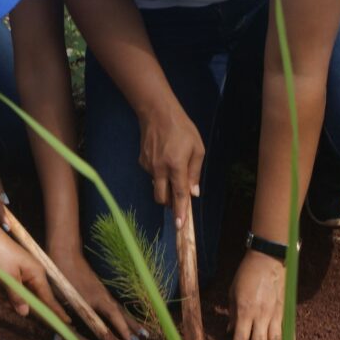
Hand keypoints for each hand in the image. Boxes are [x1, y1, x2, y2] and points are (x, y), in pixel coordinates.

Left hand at [0, 234, 68, 322]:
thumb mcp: (8, 277)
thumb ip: (17, 296)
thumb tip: (26, 313)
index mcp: (37, 275)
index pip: (49, 298)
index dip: (56, 311)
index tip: (67, 323)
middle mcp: (32, 276)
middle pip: (28, 300)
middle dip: (11, 301)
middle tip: (0, 297)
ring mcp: (21, 276)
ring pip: (14, 296)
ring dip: (0, 293)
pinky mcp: (10, 275)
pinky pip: (6, 289)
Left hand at [51, 242, 144, 339]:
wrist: (66, 253)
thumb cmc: (62, 277)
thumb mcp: (59, 299)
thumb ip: (62, 320)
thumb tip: (57, 339)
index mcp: (93, 300)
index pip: (112, 316)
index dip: (121, 329)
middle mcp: (102, 297)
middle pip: (121, 314)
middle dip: (132, 326)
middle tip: (145, 338)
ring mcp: (103, 292)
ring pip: (120, 309)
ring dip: (131, 321)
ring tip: (143, 332)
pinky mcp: (100, 289)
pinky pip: (115, 304)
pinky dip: (123, 314)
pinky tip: (126, 318)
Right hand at [137, 103, 203, 229]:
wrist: (157, 113)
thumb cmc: (182, 129)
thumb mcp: (197, 148)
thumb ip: (195, 172)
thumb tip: (193, 193)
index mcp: (176, 166)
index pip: (178, 195)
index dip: (180, 212)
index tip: (179, 226)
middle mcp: (160, 169)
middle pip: (162, 198)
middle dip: (170, 203)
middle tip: (178, 197)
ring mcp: (148, 166)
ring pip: (157, 186)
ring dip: (165, 185)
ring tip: (173, 164)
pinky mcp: (142, 161)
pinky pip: (152, 174)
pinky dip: (159, 173)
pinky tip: (163, 157)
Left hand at [229, 249, 286, 339]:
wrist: (269, 257)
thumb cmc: (247, 274)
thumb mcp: (233, 292)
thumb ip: (233, 314)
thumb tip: (230, 332)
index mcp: (245, 309)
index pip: (241, 336)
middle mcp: (261, 313)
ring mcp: (276, 312)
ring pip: (276, 339)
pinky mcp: (285, 309)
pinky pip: (288, 330)